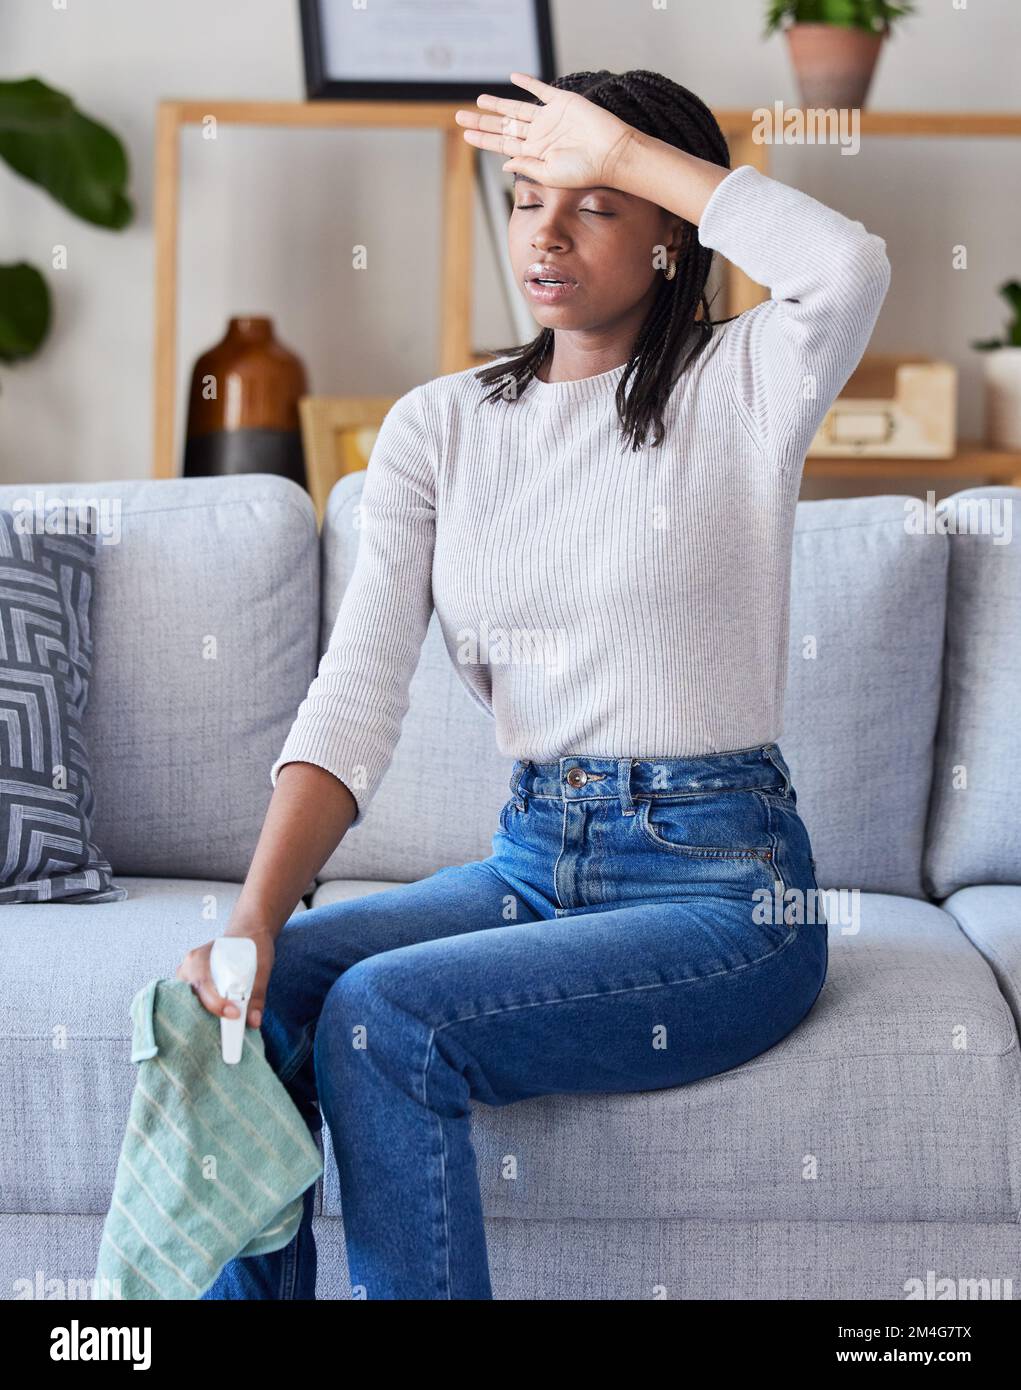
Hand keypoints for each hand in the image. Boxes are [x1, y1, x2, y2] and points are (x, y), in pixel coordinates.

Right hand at [175, 925, 275, 1028]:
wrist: (246, 936)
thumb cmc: (249, 949)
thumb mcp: (260, 966)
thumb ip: (257, 994)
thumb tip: (254, 1020)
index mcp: (199, 958)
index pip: (203, 985)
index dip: (217, 1003)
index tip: (234, 1014)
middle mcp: (187, 969)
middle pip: (191, 999)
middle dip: (208, 1017)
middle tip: (228, 1033)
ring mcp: (185, 981)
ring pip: (189, 1006)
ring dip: (204, 1019)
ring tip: (224, 1032)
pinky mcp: (190, 991)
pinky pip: (192, 1008)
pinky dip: (204, 1018)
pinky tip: (217, 1028)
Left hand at [455, 72, 638, 191]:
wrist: (610, 153)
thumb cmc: (584, 170)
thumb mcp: (550, 175)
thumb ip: (526, 166)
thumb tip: (503, 162)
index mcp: (535, 154)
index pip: (503, 145)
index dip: (484, 139)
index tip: (466, 135)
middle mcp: (539, 135)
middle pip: (505, 126)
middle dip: (482, 121)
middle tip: (460, 116)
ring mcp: (550, 118)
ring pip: (517, 109)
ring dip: (498, 104)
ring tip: (479, 100)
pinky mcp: (562, 102)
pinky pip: (541, 90)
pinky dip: (527, 83)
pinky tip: (513, 78)